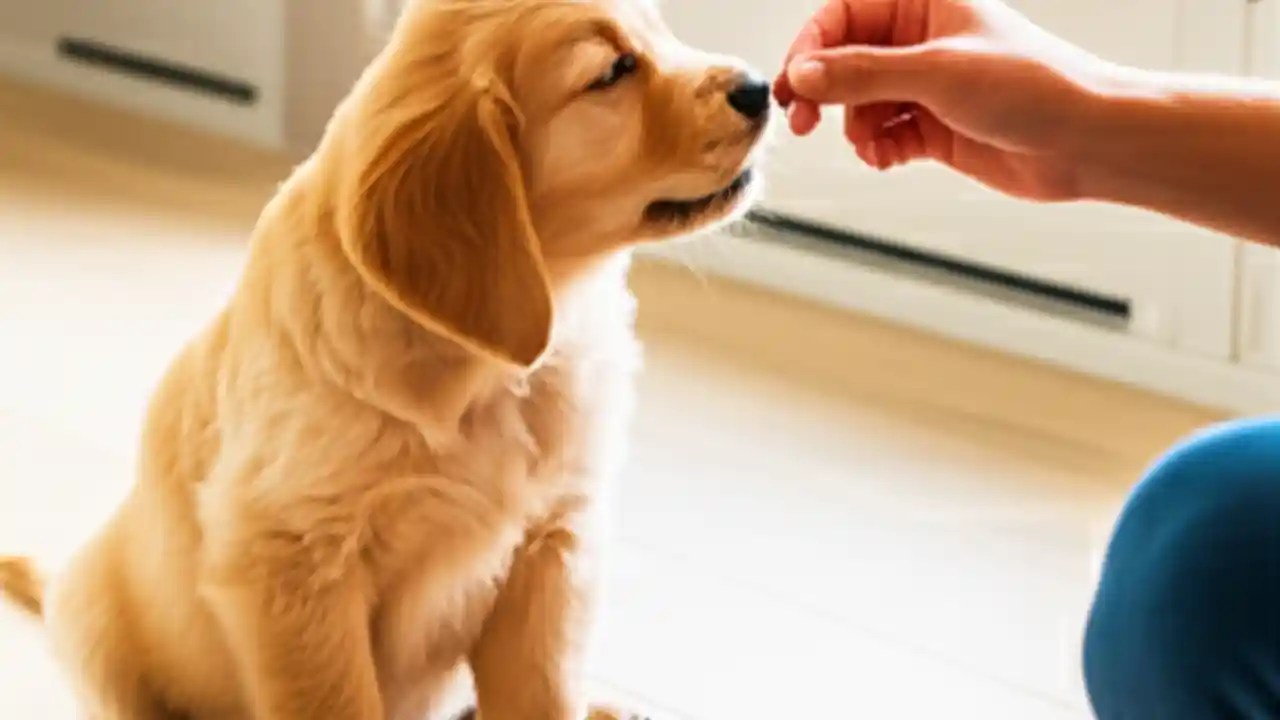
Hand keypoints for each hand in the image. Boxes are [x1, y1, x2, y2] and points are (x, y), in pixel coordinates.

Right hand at [775, 0, 1114, 200]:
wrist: (1088, 142)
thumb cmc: (1035, 86)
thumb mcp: (937, 72)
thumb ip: (862, 73)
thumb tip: (802, 75)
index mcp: (923, 2)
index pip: (841, 15)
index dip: (811, 49)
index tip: (795, 87)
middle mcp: (921, 39)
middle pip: (843, 60)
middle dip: (824, 93)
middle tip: (803, 124)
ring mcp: (927, 84)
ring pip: (859, 102)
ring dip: (855, 127)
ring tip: (873, 146)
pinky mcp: (935, 126)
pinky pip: (883, 134)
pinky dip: (877, 148)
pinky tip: (888, 159)